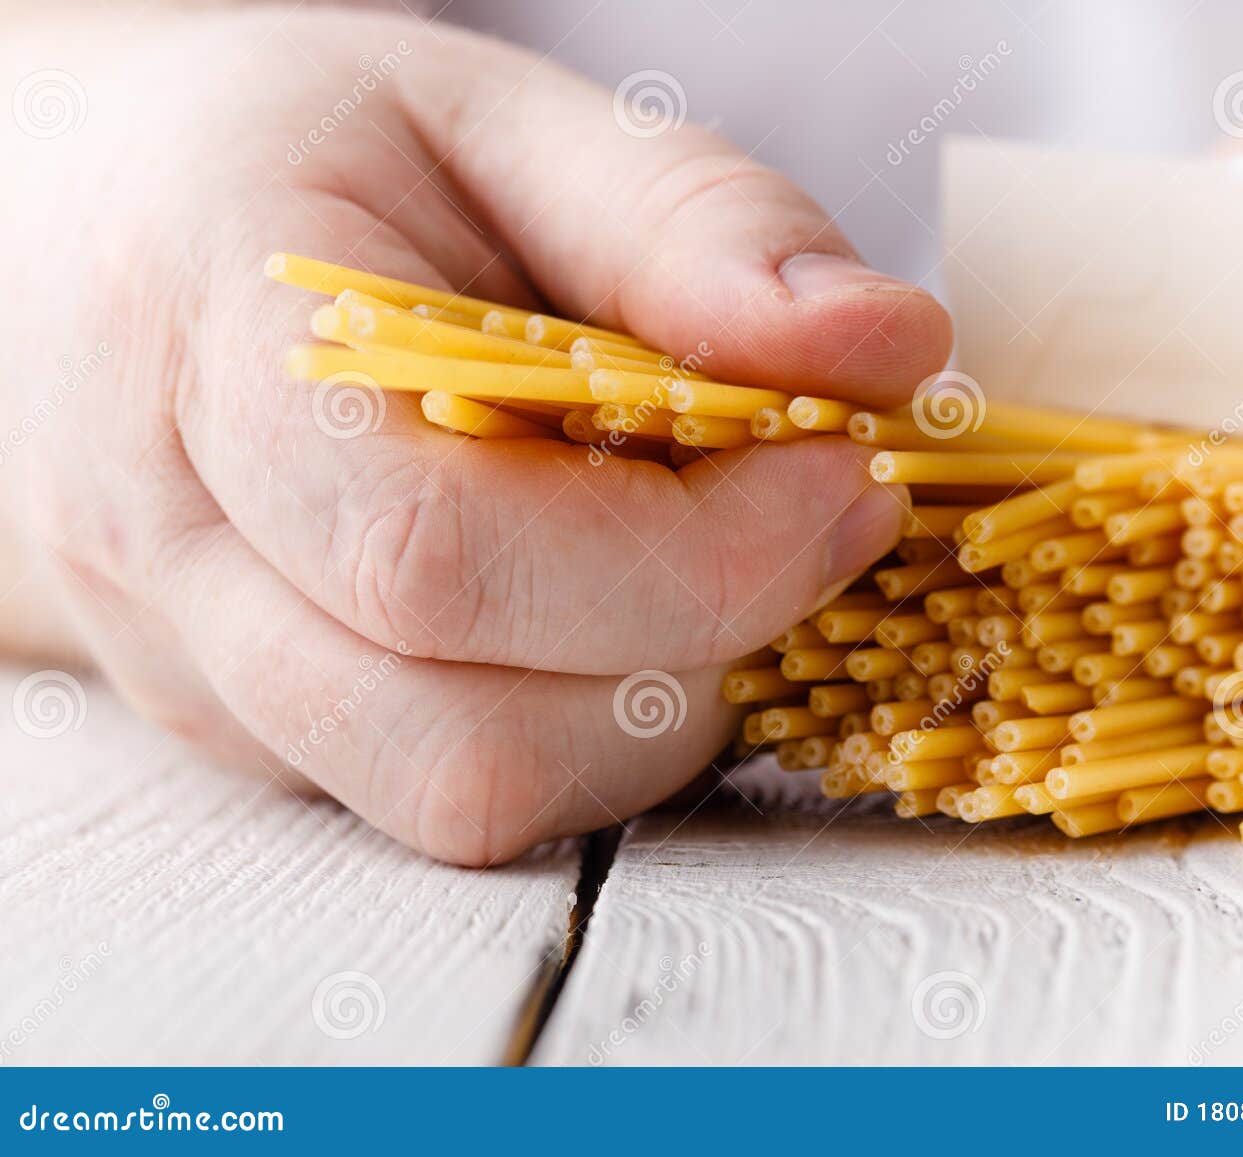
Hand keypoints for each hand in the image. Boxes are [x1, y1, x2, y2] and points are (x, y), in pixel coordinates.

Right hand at [1, 8, 950, 862]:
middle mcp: (172, 551)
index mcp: (206, 346)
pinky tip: (606, 596)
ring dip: (652, 705)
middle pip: (461, 739)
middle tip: (798, 518)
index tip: (847, 478)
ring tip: (695, 551)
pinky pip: (451, 788)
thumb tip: (887, 346)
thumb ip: (690, 224)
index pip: (438, 552)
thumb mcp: (496, 118)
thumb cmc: (302, 160)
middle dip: (697, 652)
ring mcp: (198, 670)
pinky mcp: (256, 732)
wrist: (92, 234)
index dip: (692, 556)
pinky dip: (587, 719)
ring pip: (466, 799)